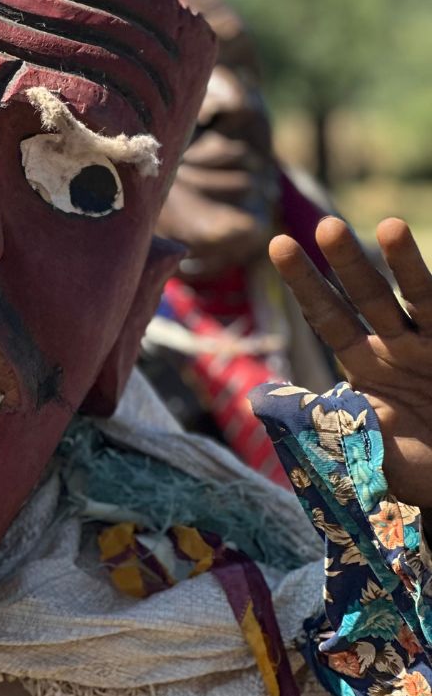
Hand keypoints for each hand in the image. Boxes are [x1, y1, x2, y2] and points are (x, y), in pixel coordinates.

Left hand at [270, 216, 431, 511]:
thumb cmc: (417, 469)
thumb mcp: (374, 458)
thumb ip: (338, 432)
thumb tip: (277, 407)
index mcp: (365, 365)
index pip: (328, 316)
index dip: (305, 283)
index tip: (278, 245)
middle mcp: (398, 347)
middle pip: (368, 296)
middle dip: (348, 263)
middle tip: (326, 225)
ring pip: (418, 296)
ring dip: (405, 263)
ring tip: (390, 226)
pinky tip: (417, 256)